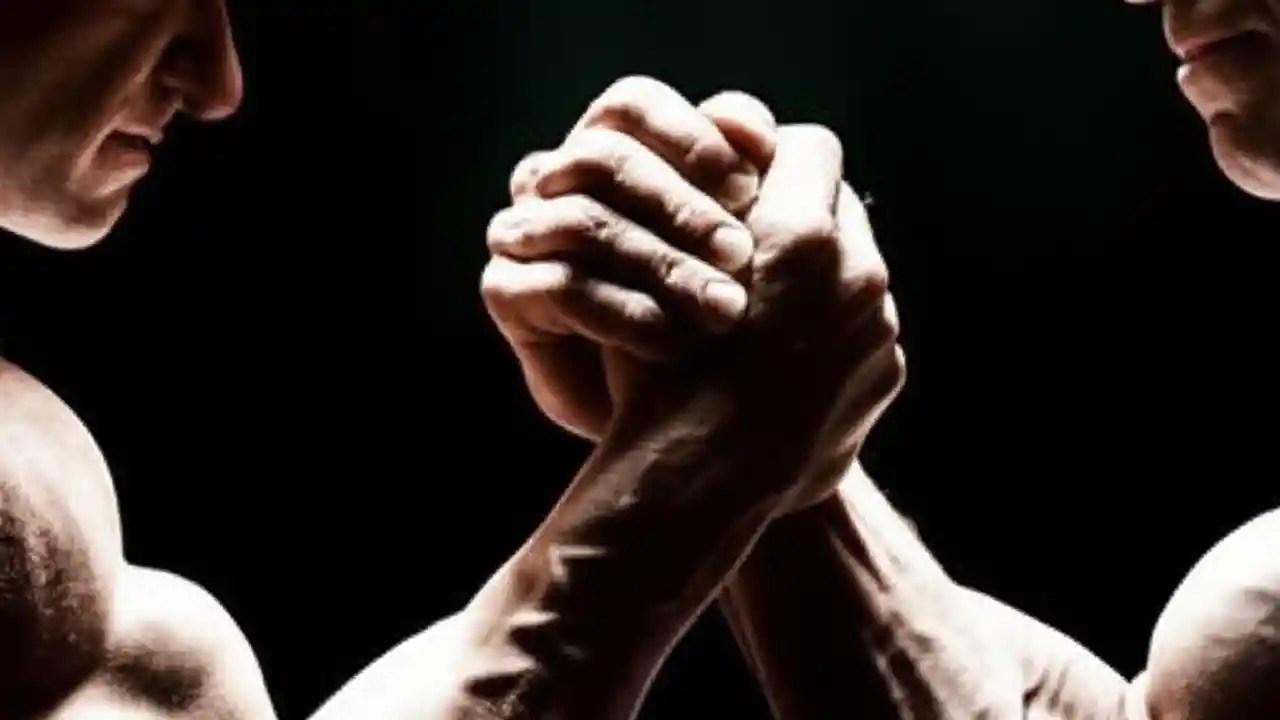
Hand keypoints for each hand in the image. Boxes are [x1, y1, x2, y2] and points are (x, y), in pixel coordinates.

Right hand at [481, 77, 775, 439]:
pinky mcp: (509, 291)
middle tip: (743, 253)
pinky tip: (673, 344)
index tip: (749, 185)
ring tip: (726, 311)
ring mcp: (527, 234)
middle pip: (603, 156)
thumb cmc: (723, 330)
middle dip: (680, 203)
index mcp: (617, 151)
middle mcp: (561, 181)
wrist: (678, 432)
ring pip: (582, 220)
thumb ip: (759, 185)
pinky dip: (623, 314)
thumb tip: (763, 131)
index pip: (633, 105)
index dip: (689, 134)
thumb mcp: (754, 252)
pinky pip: (557, 284)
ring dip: (661, 263)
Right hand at [619, 124, 905, 512]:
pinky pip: (862, 329)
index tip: (741, 182)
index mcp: (805, 236)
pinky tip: (781, 362)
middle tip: (749, 247)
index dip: (772, 157)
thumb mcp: (665, 263)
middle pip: (840, 207)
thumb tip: (742, 155)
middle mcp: (859, 276)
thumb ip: (713, 202)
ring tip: (762, 313)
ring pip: (854, 271)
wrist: (692, 477)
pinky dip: (830, 334)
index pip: (811, 146)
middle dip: (801, 218)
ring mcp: (878, 331)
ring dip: (817, 279)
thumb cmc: (661, 362)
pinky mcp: (884, 376)